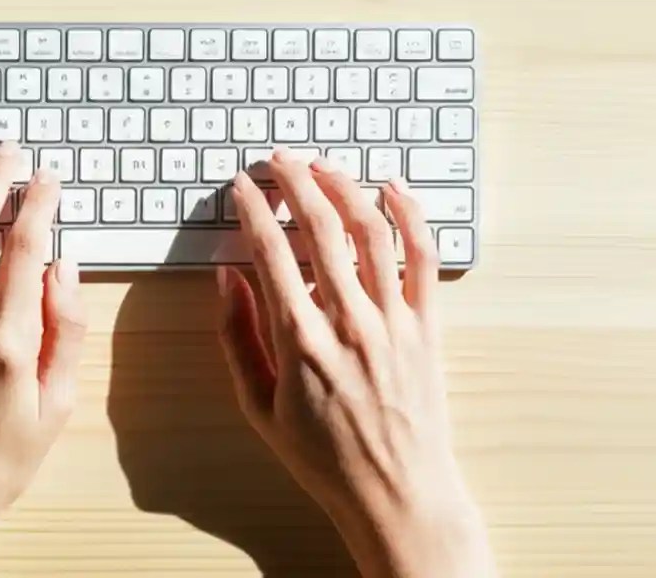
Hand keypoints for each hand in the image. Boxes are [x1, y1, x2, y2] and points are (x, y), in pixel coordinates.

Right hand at [216, 151, 494, 577]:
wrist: (397, 494)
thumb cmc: (325, 458)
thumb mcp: (259, 407)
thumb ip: (237, 339)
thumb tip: (227, 279)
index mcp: (301, 342)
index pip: (271, 252)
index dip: (252, 209)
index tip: (241, 186)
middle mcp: (350, 322)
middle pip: (321, 227)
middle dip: (295, 182)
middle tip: (278, 160)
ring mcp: (395, 321)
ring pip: (371, 230)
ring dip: (344, 186)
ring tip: (322, 165)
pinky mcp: (427, 325)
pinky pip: (423, 256)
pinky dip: (410, 214)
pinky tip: (392, 188)